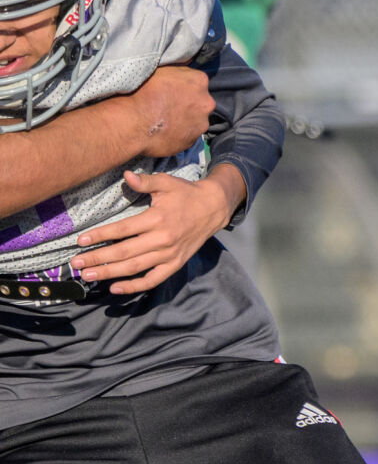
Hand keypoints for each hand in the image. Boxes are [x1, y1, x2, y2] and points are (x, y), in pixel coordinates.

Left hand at [71, 168, 238, 292]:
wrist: (214, 207)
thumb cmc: (186, 194)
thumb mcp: (167, 183)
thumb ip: (146, 182)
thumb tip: (126, 175)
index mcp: (158, 219)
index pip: (123, 229)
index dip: (100, 235)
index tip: (81, 240)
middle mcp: (163, 239)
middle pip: (124, 252)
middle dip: (97, 258)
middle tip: (76, 264)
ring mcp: (169, 254)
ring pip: (135, 267)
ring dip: (109, 273)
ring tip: (88, 275)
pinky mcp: (175, 263)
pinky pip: (153, 279)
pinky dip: (135, 286)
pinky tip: (116, 288)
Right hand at [129, 66, 213, 158]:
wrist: (132, 122)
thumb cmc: (141, 92)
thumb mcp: (159, 70)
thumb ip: (177, 70)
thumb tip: (183, 67)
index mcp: (199, 80)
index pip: (196, 81)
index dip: (183, 87)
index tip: (171, 91)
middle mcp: (206, 102)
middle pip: (200, 102)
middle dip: (187, 104)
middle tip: (167, 108)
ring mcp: (201, 123)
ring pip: (195, 120)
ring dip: (184, 121)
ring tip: (164, 122)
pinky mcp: (192, 142)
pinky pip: (187, 136)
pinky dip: (178, 135)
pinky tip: (164, 134)